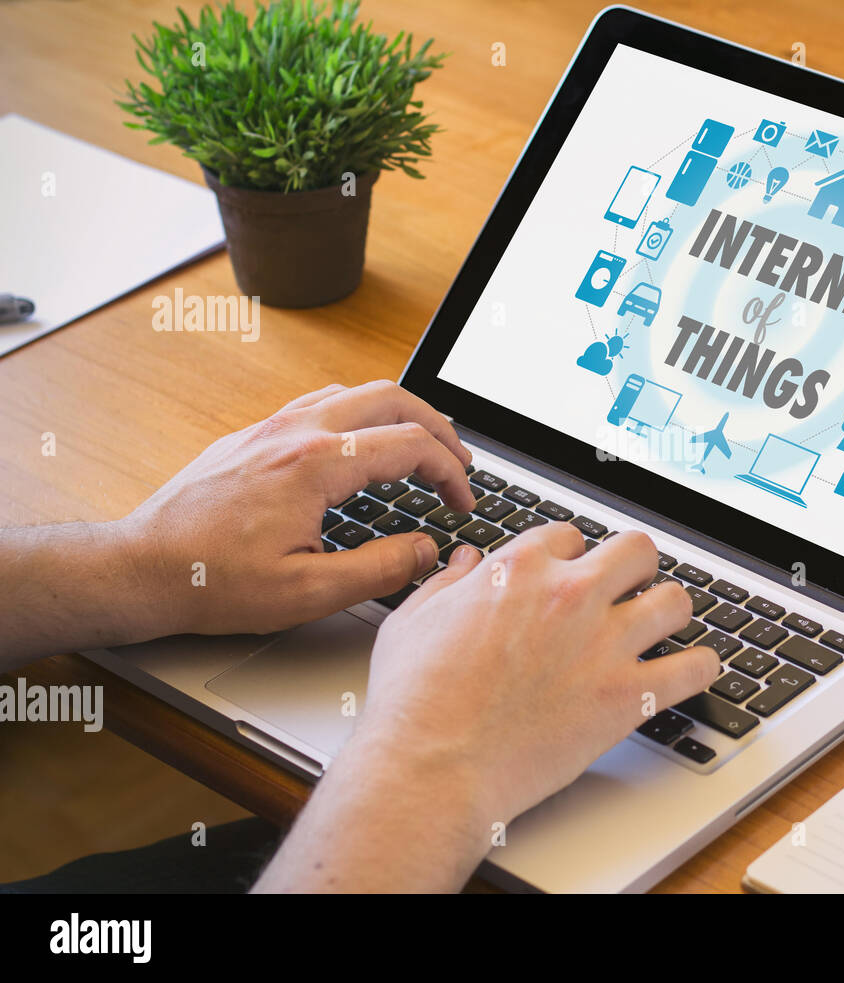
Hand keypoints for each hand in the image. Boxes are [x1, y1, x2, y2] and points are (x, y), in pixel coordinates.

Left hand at [118, 380, 475, 637]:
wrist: (141, 567)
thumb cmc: (213, 581)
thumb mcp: (307, 593)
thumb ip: (379, 569)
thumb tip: (426, 550)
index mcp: (316, 464)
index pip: (411, 446)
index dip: (451, 473)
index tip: (461, 503)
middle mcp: (296, 431)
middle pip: (392, 398)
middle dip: (438, 428)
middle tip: (459, 464)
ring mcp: (273, 426)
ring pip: (358, 392)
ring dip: (401, 415)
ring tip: (423, 448)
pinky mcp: (256, 434)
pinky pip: (324, 402)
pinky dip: (363, 415)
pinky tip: (365, 444)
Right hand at [255, 524, 718, 891]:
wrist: (433, 767)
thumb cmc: (414, 702)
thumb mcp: (413, 621)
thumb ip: (446, 583)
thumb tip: (463, 561)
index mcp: (519, 569)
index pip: (570, 536)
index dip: (570, 557)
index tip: (570, 578)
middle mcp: (570, 594)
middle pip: (637, 549)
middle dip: (634, 568)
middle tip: (628, 591)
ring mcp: (605, 642)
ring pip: (676, 600)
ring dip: (670, 612)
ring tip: (661, 629)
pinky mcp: (628, 695)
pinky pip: (695, 668)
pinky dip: (699, 669)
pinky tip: (689, 672)